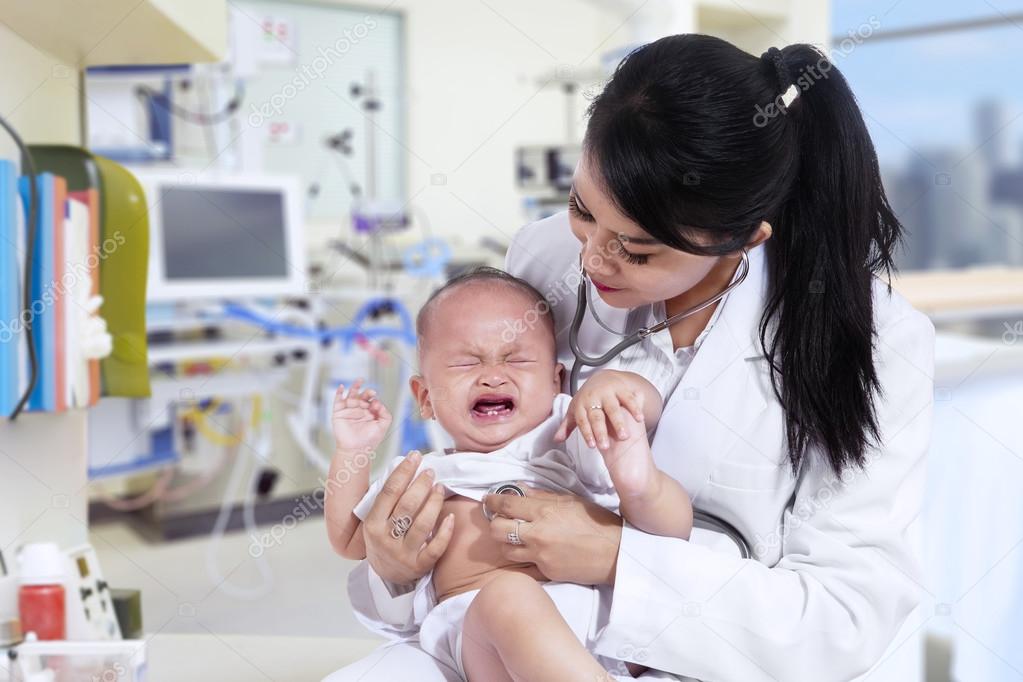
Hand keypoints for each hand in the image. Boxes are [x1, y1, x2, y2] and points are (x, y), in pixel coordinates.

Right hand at [332, 379, 391, 450]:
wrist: (356, 450)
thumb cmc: (369, 440)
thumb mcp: (383, 426)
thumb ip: (385, 413)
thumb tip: (378, 402)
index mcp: (369, 413)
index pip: (372, 401)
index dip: (375, 400)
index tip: (376, 405)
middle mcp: (359, 410)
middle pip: (362, 396)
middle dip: (367, 392)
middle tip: (371, 392)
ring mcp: (349, 411)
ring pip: (351, 395)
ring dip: (355, 387)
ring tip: (360, 380)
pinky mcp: (339, 413)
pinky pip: (337, 400)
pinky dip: (339, 393)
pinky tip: (341, 387)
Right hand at [363, 450, 454, 585]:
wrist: (386, 575)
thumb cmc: (384, 539)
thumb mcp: (377, 521)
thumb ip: (388, 500)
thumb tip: (406, 467)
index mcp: (372, 524)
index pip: (389, 492)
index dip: (403, 471)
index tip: (415, 457)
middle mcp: (385, 540)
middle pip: (407, 505)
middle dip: (421, 484)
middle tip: (430, 472)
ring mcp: (402, 554)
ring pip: (423, 524)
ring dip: (434, 502)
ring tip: (440, 487)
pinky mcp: (419, 567)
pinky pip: (435, 547)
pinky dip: (445, 531)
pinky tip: (451, 517)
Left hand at [482, 486, 622, 585]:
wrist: (616, 553)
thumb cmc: (596, 522)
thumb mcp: (570, 500)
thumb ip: (542, 496)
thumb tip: (519, 489)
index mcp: (544, 511)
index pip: (506, 505)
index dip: (492, 501)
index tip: (488, 499)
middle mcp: (537, 534)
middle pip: (497, 529)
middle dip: (495, 523)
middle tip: (501, 519)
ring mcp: (540, 555)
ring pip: (505, 549)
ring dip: (506, 541)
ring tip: (516, 536)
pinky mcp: (546, 571)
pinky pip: (525, 562)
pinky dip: (525, 555)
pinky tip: (535, 550)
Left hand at [554, 370, 644, 448]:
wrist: (601, 377)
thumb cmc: (587, 399)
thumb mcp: (576, 410)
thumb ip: (567, 426)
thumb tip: (556, 440)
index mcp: (581, 405)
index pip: (582, 420)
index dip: (587, 433)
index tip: (592, 446)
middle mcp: (593, 398)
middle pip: (596, 416)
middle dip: (600, 431)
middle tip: (605, 446)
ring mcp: (608, 392)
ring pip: (613, 408)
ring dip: (618, 422)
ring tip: (624, 437)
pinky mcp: (621, 388)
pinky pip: (628, 399)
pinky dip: (634, 408)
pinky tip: (640, 419)